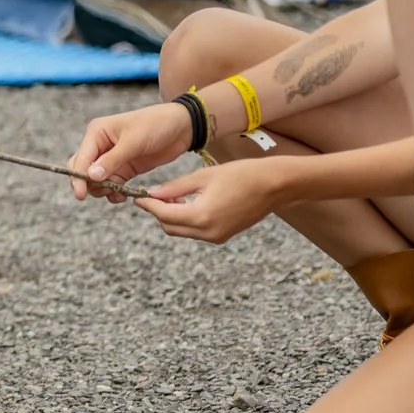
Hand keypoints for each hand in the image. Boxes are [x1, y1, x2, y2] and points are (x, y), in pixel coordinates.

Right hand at [69, 101, 193, 200]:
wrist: (182, 126)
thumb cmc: (156, 124)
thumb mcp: (134, 141)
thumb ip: (112, 160)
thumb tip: (91, 176)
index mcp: (97, 133)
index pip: (81, 159)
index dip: (78, 178)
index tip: (81, 195)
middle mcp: (100, 145)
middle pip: (83, 170)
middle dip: (89, 185)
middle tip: (104, 193)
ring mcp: (112, 158)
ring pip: (96, 180)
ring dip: (103, 190)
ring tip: (117, 195)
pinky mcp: (124, 168)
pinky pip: (112, 183)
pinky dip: (114, 192)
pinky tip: (123, 196)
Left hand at [134, 160, 282, 243]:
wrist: (275, 185)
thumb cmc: (241, 175)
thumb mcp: (202, 177)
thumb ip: (174, 188)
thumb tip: (152, 193)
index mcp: (201, 216)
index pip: (163, 214)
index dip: (148, 205)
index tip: (138, 197)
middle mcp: (208, 232)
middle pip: (169, 227)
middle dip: (158, 212)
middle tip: (153, 194)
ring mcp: (217, 237)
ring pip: (182, 231)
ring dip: (172, 216)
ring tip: (172, 196)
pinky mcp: (223, 236)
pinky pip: (196, 231)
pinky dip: (186, 220)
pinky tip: (188, 202)